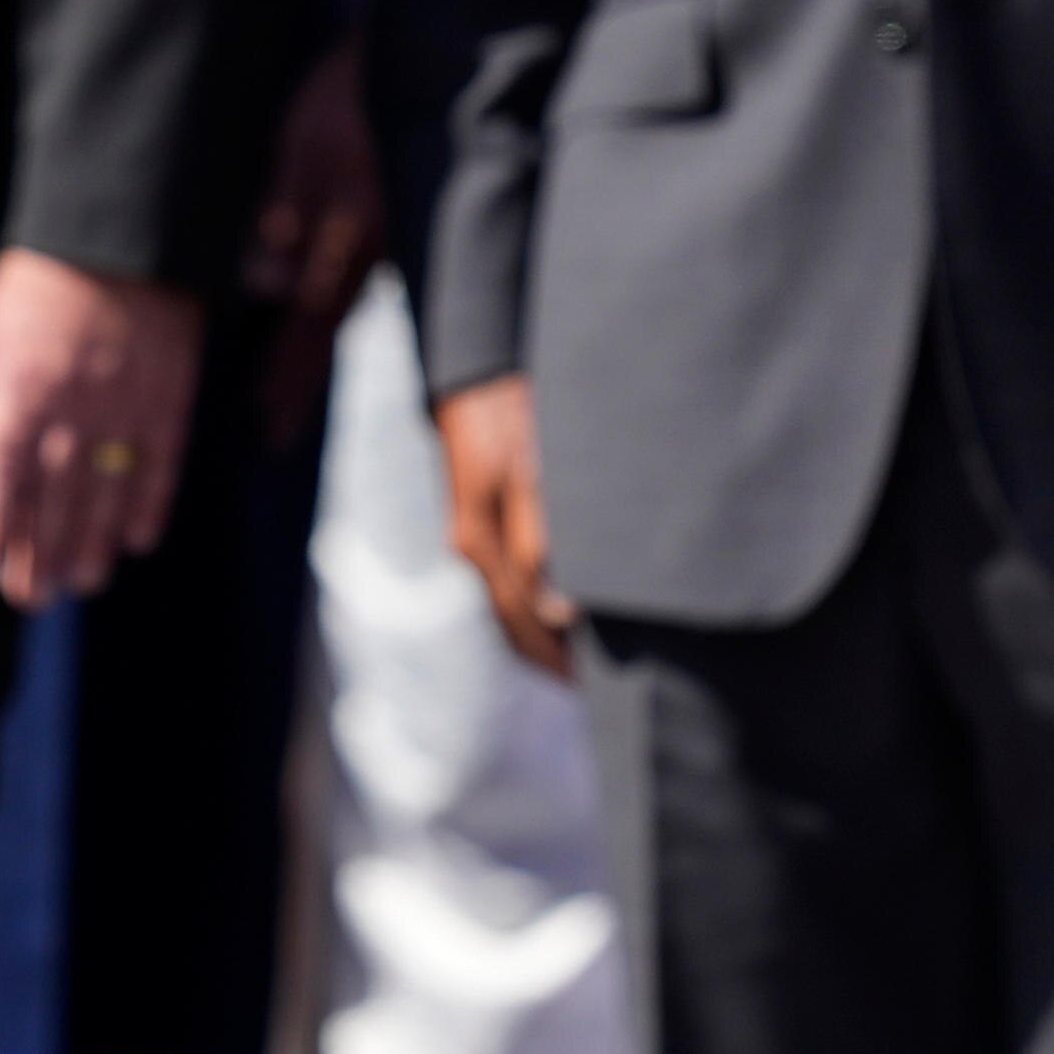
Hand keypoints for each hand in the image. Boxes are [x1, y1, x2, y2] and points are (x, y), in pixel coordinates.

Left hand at [0, 247, 197, 608]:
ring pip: (107, 494)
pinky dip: (150, 504)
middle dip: (42, 555)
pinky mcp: (168, 396)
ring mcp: (123, 406)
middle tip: (33, 598)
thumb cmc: (37, 277)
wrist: (119, 229)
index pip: (0, 484)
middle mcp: (69, 409)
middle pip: (54, 502)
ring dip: (93, 543)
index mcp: (15, 392)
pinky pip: (160, 464)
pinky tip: (138, 538)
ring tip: (82, 582)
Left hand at [243, 38, 386, 445]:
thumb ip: (283, 213)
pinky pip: (353, 284)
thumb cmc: (343, 98)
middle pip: (328, 331)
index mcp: (348, 236)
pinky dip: (329, 314)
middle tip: (271, 431)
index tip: (265, 423)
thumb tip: (267, 284)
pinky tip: (315, 323)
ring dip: (312, 352)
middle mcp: (371, 251)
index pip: (309, 324)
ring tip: (284, 395)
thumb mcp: (302, 144)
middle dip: (298, 382)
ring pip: (342, 310)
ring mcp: (383, 242)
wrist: (408, 57)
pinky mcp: (384, 224)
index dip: (285, 375)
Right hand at [434, 372, 576, 680]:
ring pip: (507, 593)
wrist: (478, 366)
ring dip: (539, 622)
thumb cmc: (512, 411)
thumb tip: (561, 610)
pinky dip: (530, 592)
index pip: (519, 621)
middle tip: (585, 680)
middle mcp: (469, 541)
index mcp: (477, 542)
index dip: (551, 657)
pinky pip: (505, 567)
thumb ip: (545, 542)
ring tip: (577, 648)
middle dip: (545, 649)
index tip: (579, 687)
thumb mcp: (536, 472)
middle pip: (510, 614)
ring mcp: (470, 525)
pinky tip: (557, 596)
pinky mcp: (478, 507)